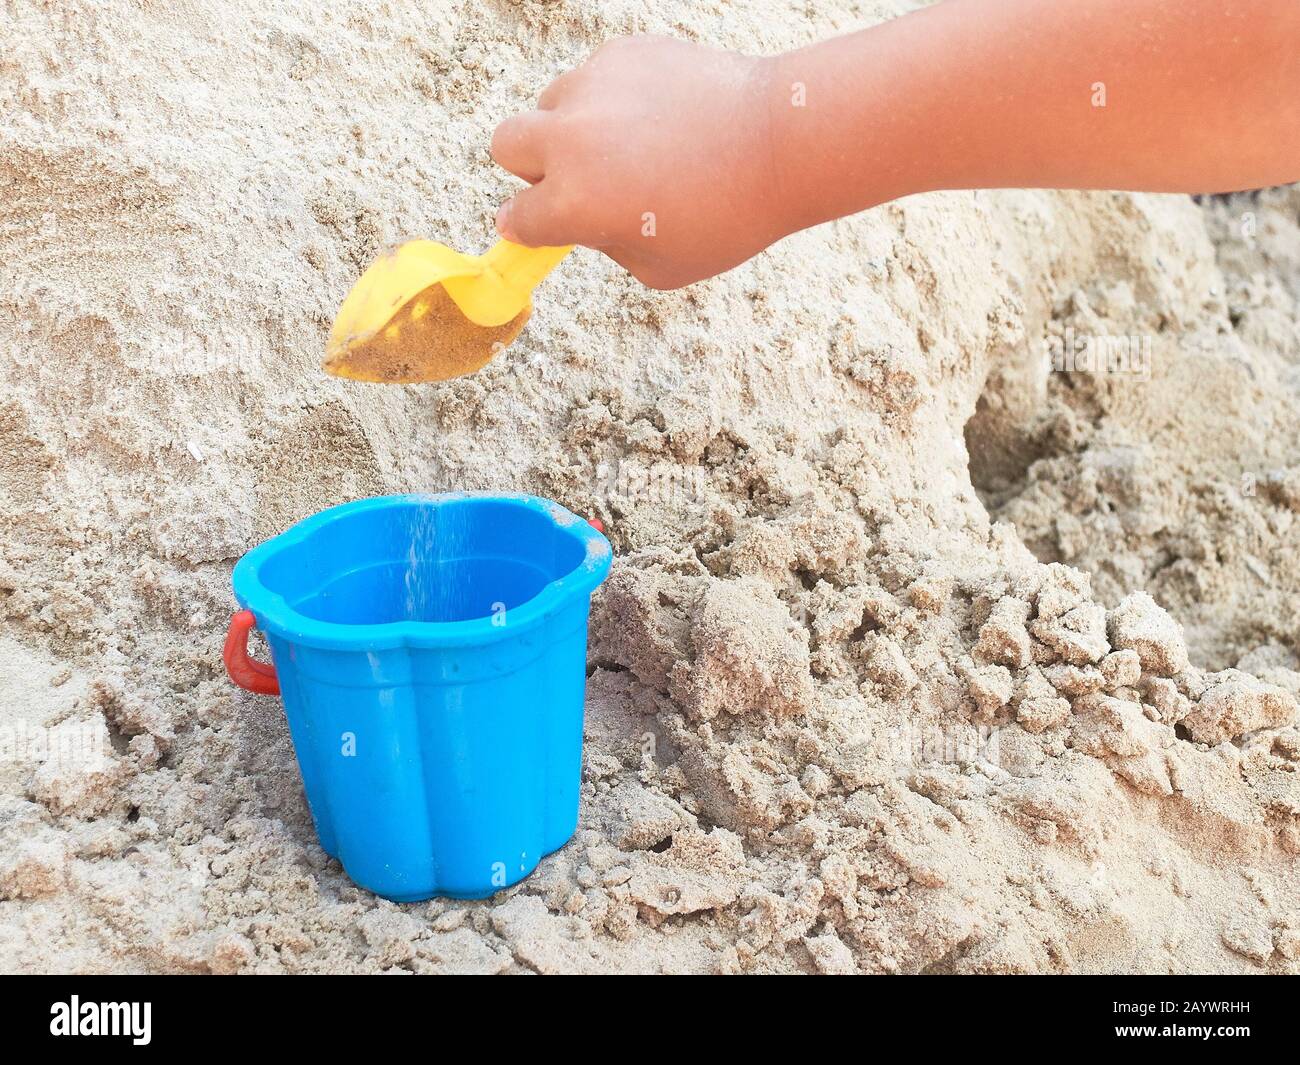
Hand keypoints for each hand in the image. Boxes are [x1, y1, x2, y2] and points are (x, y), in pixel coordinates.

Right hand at [491, 35, 784, 289]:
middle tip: (573, 178)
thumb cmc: (728, 216)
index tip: (538, 225)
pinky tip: (661, 116)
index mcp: (575, 204)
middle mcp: (572, 141)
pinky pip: (596, 77)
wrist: (780, 142)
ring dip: (573, 127)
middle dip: (530, 167)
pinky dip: (614, 97)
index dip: (528, 227)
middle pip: (506, 145)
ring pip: (552, 104)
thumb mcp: (661, 265)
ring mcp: (594, 89)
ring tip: (632, 145)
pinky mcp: (622, 53)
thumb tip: (588, 220)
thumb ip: (608, 244)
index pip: (517, 218)